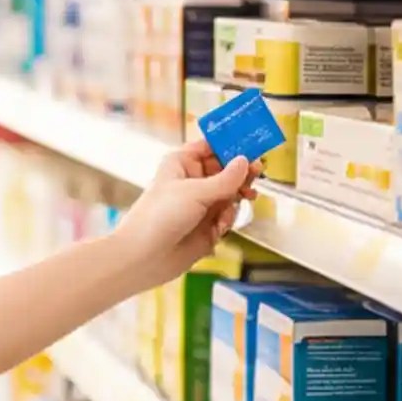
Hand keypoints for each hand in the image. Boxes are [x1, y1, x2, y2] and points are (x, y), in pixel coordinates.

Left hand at [113, 140, 262, 290]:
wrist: (144, 257)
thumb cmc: (158, 217)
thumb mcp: (195, 192)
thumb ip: (225, 179)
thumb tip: (246, 162)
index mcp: (182, 163)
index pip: (211, 146)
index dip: (232, 144)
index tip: (254, 143)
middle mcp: (192, 181)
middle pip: (226, 169)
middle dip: (241, 173)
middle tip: (257, 173)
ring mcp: (200, 204)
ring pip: (231, 193)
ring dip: (237, 197)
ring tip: (245, 198)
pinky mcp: (207, 226)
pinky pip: (228, 216)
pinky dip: (228, 219)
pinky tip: (220, 226)